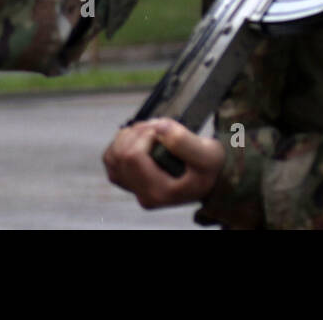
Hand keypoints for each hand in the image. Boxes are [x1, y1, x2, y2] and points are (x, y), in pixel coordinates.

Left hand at [103, 119, 224, 208]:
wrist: (211, 178)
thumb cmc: (211, 168)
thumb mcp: (209, 155)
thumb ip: (184, 142)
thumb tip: (158, 128)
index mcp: (158, 193)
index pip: (132, 157)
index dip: (144, 135)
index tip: (163, 128)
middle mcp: (143, 196)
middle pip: (120, 155)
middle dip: (137, 133)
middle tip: (158, 127)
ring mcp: (133, 189)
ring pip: (113, 156)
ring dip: (129, 136)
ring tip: (151, 133)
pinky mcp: (129, 181)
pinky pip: (112, 159)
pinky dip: (122, 144)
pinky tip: (140, 139)